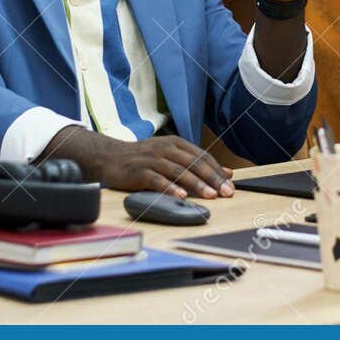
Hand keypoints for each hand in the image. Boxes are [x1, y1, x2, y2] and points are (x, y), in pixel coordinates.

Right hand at [106, 136, 232, 198]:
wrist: (109, 157)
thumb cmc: (143, 159)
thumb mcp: (171, 156)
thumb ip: (196, 163)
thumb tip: (226, 173)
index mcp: (176, 143)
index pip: (202, 156)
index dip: (217, 171)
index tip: (230, 185)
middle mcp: (166, 148)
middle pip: (194, 163)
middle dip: (212, 178)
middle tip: (226, 192)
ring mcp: (152, 159)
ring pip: (179, 171)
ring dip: (196, 184)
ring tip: (210, 195)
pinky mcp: (139, 171)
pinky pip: (157, 180)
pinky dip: (170, 188)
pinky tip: (181, 196)